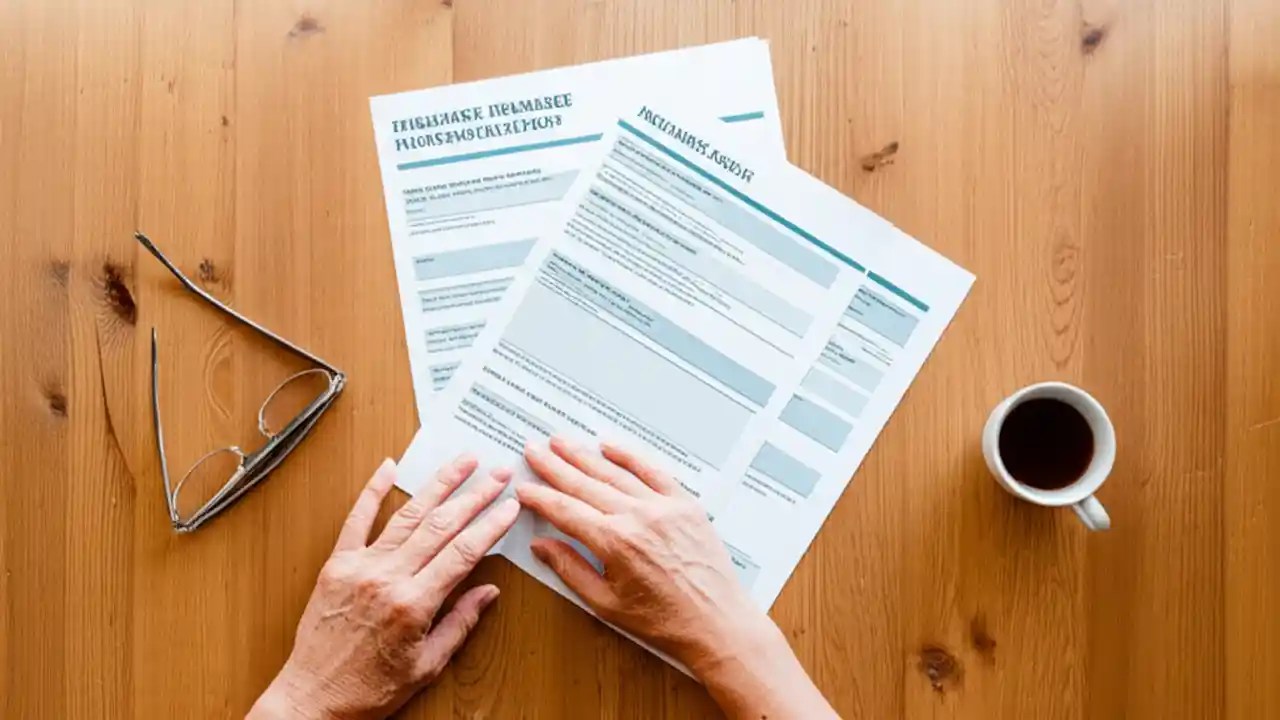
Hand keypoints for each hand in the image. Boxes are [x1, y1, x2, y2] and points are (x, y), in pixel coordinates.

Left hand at [249, 455, 519, 719]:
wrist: (312, 698)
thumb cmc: (369, 690)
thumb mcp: (426, 666)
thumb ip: (460, 624)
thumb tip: (489, 592)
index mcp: (414, 605)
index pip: (464, 552)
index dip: (491, 525)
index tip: (510, 506)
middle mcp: (387, 579)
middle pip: (441, 526)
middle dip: (474, 495)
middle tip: (497, 473)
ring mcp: (360, 567)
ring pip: (407, 516)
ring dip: (438, 484)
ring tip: (461, 462)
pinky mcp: (336, 565)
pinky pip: (356, 520)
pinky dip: (372, 491)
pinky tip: (388, 467)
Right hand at [517, 438, 838, 719]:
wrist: (717, 623)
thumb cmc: (663, 621)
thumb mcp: (606, 604)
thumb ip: (570, 569)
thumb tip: (541, 545)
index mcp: (614, 543)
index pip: (566, 511)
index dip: (541, 497)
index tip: (524, 487)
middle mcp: (638, 517)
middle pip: (585, 484)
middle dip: (555, 467)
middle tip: (534, 451)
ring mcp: (663, 506)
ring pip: (615, 473)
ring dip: (584, 455)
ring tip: (561, 442)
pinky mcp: (684, 504)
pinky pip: (653, 471)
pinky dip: (630, 456)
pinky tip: (609, 445)